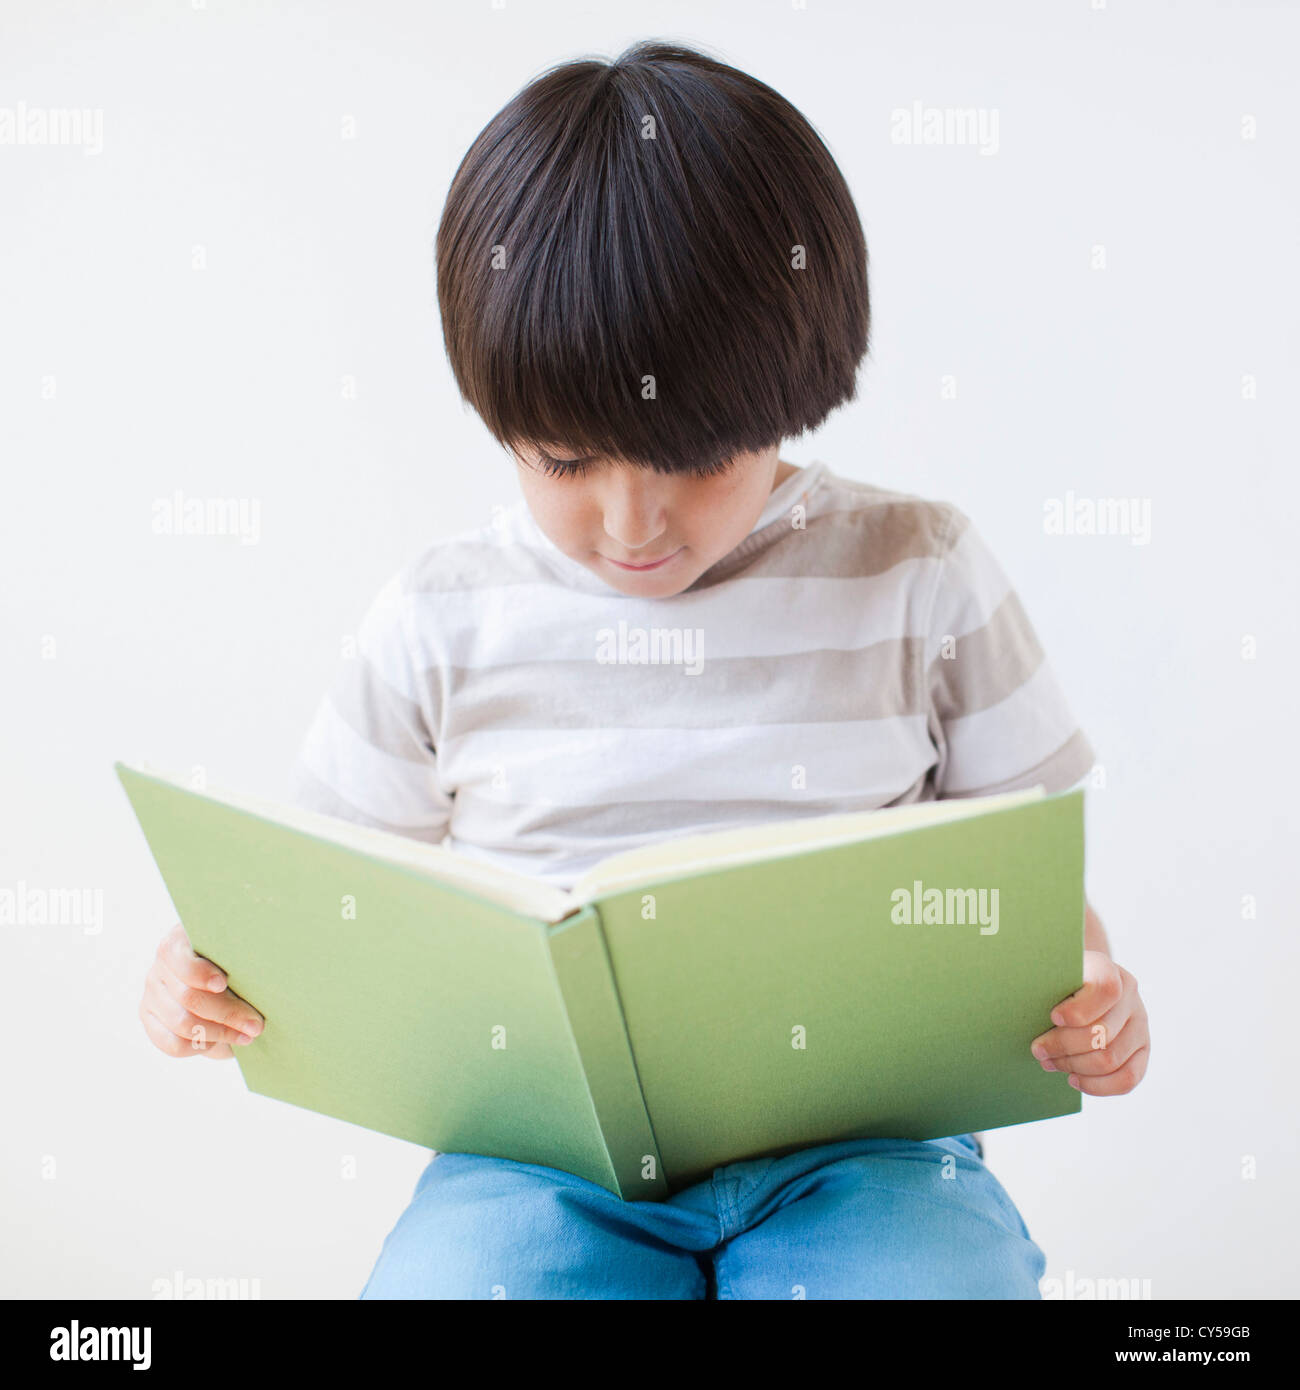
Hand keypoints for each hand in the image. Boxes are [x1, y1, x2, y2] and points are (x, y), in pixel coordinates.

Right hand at [139, 922, 263, 1059]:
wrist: (225, 985)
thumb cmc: (237, 964)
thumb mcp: (238, 955)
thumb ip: (240, 959)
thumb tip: (261, 973)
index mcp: (179, 941)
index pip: (177, 957)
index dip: (199, 973)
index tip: (222, 983)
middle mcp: (160, 967)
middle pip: (188, 997)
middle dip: (227, 1013)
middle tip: (257, 1024)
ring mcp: (152, 995)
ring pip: (183, 1024)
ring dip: (220, 1033)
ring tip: (248, 1035)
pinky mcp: (151, 1020)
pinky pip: (171, 1044)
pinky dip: (200, 1046)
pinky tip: (222, 1041)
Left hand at [1030, 950, 1148, 1095]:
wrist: (1080, 985)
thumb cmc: (1055, 981)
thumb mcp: (1049, 974)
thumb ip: (1039, 984)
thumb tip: (1007, 999)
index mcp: (1108, 970)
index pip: (1105, 990)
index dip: (1079, 1009)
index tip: (1053, 1018)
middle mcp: (1130, 996)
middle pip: (1102, 1033)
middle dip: (1063, 1046)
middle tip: (1038, 1050)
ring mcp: (1140, 1024)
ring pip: (1111, 1059)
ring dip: (1074, 1066)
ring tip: (1050, 1063)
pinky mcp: (1142, 1050)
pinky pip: (1128, 1078)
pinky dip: (1098, 1086)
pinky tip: (1074, 1080)